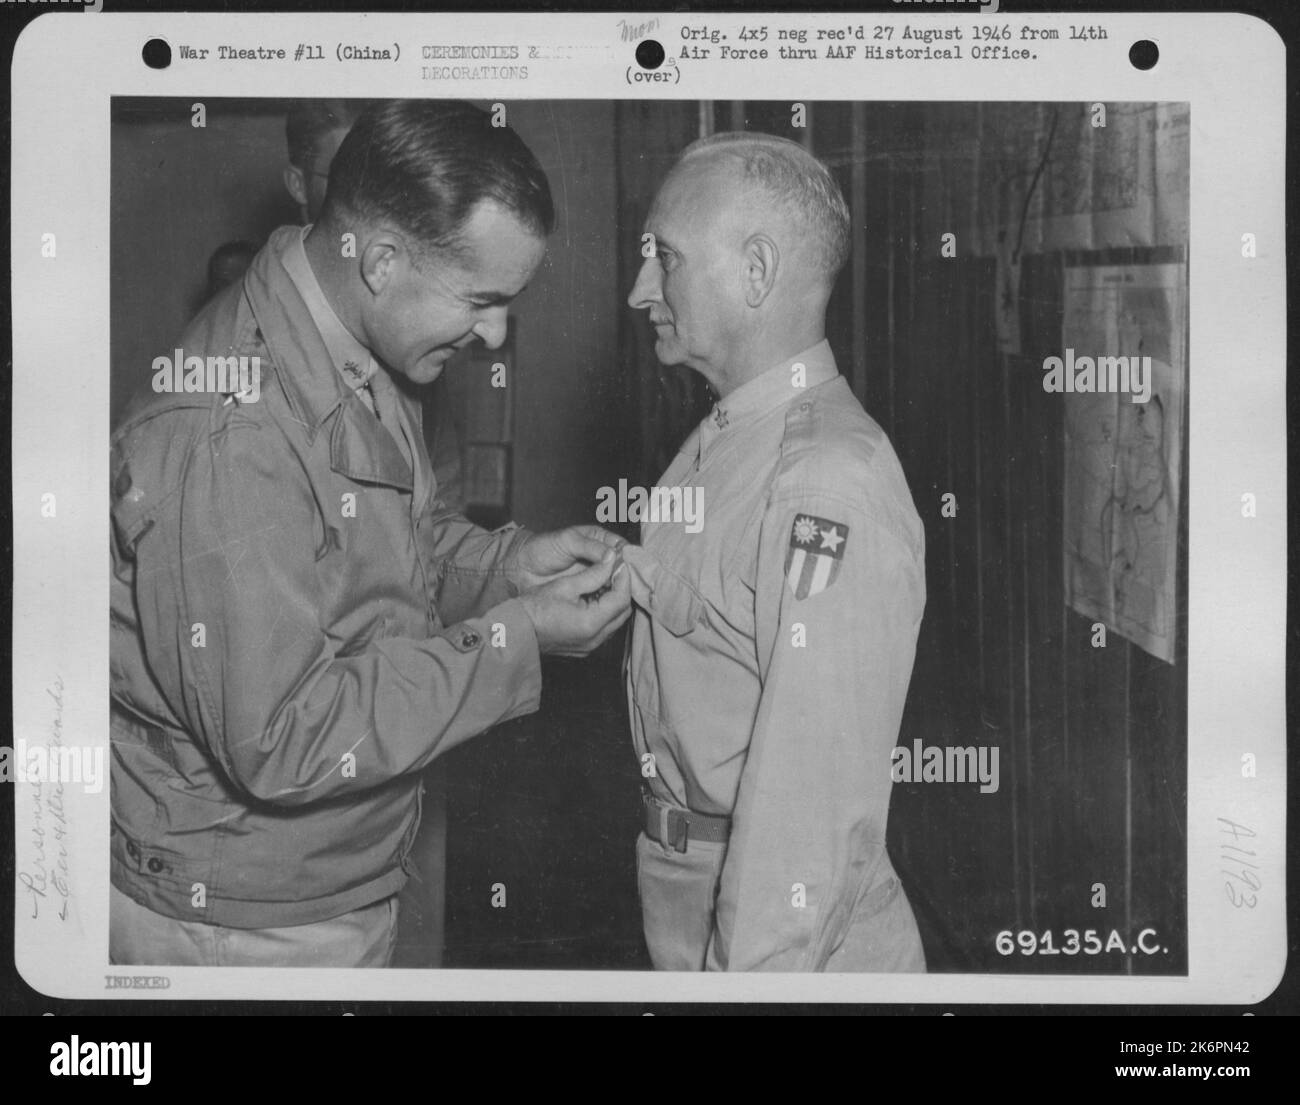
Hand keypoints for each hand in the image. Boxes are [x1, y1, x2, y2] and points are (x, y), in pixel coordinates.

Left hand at [510, 525, 625, 592]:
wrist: (523, 568)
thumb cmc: (543, 548)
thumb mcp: (567, 542)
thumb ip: (590, 547)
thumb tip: (614, 554)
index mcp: (599, 539)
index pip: (622, 547)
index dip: (629, 557)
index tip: (633, 568)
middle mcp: (600, 557)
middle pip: (621, 567)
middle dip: (625, 576)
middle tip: (628, 586)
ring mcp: (594, 575)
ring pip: (614, 583)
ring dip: (618, 589)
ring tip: (621, 597)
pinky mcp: (587, 591)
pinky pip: (602, 595)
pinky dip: (607, 599)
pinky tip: (610, 604)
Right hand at [517, 553, 630, 657]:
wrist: (516, 630)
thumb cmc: (535, 607)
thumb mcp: (566, 585)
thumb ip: (594, 573)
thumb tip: (611, 560)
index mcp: (591, 623)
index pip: (621, 599)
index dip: (624, 579)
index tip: (619, 564)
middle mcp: (595, 639)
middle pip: (622, 612)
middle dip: (621, 590)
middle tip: (613, 572)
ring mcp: (590, 646)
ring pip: (615, 621)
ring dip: (613, 602)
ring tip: (603, 583)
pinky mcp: (584, 648)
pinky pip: (604, 630)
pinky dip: (604, 613)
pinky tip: (593, 599)